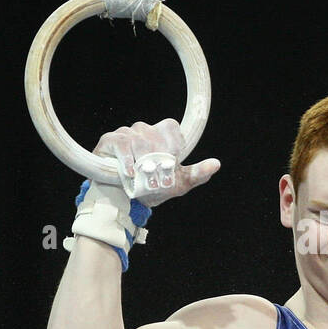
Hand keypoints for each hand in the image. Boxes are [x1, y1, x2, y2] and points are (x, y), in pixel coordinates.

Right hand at [93, 118, 220, 205]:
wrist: (125, 201)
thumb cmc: (151, 190)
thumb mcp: (178, 184)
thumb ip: (197, 174)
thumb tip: (216, 164)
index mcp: (160, 136)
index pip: (171, 126)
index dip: (174, 144)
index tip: (172, 162)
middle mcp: (143, 131)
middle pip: (155, 135)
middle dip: (159, 159)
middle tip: (157, 176)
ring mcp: (126, 134)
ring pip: (140, 141)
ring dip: (143, 162)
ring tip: (142, 177)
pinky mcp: (110, 140)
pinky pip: (122, 143)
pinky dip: (128, 159)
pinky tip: (130, 172)